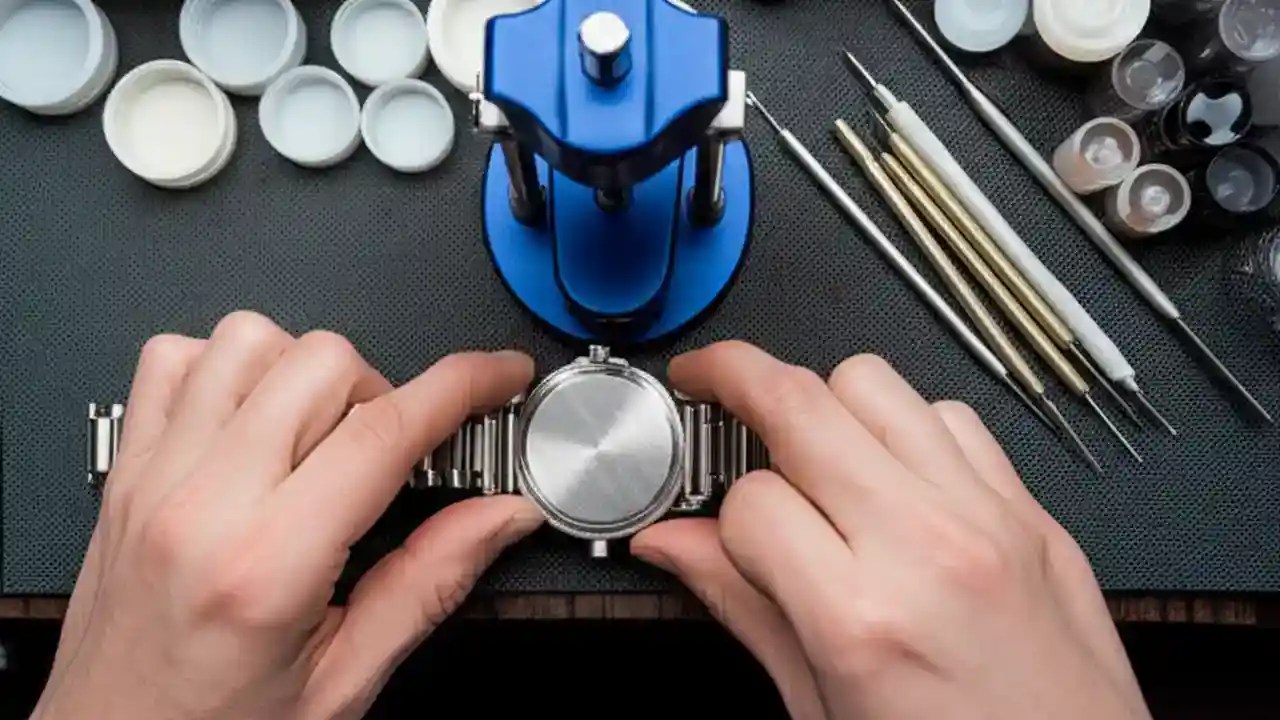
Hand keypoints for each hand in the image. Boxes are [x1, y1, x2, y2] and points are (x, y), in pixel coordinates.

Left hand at [33, 311, 541, 719]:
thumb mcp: (344, 682)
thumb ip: (429, 585)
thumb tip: (500, 517)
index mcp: (266, 568)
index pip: (382, 433)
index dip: (462, 387)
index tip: (500, 374)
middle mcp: (200, 505)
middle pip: (321, 364)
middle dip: (386, 392)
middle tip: (401, 451)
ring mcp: (154, 479)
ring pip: (247, 340)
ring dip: (306, 371)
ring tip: (325, 432)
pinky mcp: (126, 472)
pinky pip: (173, 358)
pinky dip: (228, 368)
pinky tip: (256, 418)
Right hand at [632, 342, 1148, 719]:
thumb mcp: (821, 714)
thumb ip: (744, 611)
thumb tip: (675, 544)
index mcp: (863, 620)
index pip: (750, 500)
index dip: (717, 517)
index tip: (715, 533)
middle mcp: (929, 548)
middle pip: (802, 401)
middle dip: (734, 376)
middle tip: (706, 383)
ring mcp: (991, 520)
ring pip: (875, 383)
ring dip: (823, 401)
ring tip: (804, 445)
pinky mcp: (1033, 514)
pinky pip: (953, 417)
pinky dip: (906, 426)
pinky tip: (889, 474)